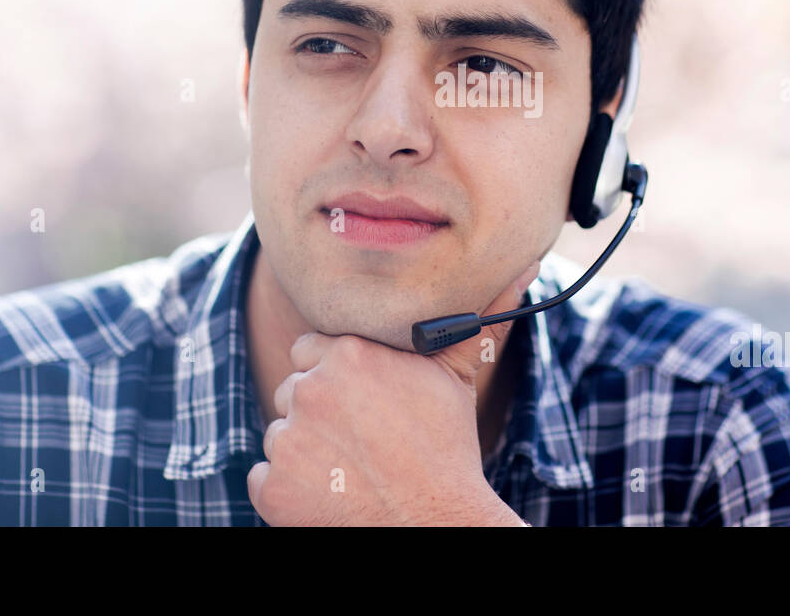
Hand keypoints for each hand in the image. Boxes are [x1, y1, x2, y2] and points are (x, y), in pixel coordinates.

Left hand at [246, 260, 541, 525]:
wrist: (435, 523)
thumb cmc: (448, 448)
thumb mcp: (458, 376)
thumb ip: (478, 317)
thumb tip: (524, 266)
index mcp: (349, 353)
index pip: (312, 349)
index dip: (336, 375)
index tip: (362, 401)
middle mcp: (311, 389)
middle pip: (294, 390)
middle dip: (319, 410)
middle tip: (360, 436)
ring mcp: (288, 440)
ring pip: (280, 432)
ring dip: (305, 449)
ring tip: (349, 465)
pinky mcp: (273, 487)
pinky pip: (265, 477)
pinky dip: (289, 488)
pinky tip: (329, 491)